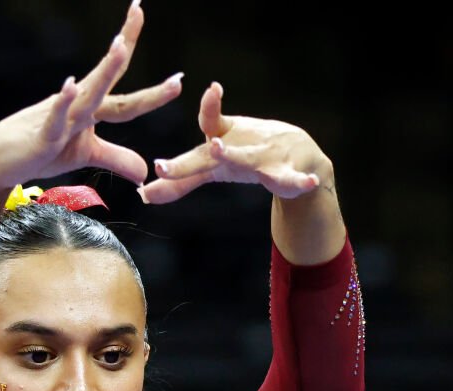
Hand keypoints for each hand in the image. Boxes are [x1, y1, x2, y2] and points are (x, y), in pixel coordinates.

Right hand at [0, 0, 181, 190]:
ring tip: (119, 45)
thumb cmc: (40, 151)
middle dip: (124, 47)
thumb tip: (144, 171)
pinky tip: (69, 86)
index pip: (116, 73)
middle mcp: (77, 106)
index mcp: (89, 106)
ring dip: (105, 71)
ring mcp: (61, 120)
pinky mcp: (43, 139)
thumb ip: (115, 157)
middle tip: (138, 9)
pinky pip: (55, 120)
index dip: (128, 42)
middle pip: (108, 77)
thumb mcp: (83, 155)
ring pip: (88, 96)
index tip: (138, 8)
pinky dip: (63, 103)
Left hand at [135, 81, 331, 203]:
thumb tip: (143, 195)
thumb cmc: (246, 155)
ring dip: (238, 156)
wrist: (299, 152)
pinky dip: (302, 181)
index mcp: (220, 142)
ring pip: (251, 160)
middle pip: (220, 153)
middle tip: (205, 148)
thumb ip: (180, 182)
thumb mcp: (212, 168)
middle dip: (212, 153)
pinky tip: (309, 182)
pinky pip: (296, 180)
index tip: (162, 162)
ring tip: (220, 150)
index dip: (189, 143)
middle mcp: (240, 146)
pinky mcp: (290, 171)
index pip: (205, 131)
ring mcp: (265, 157)